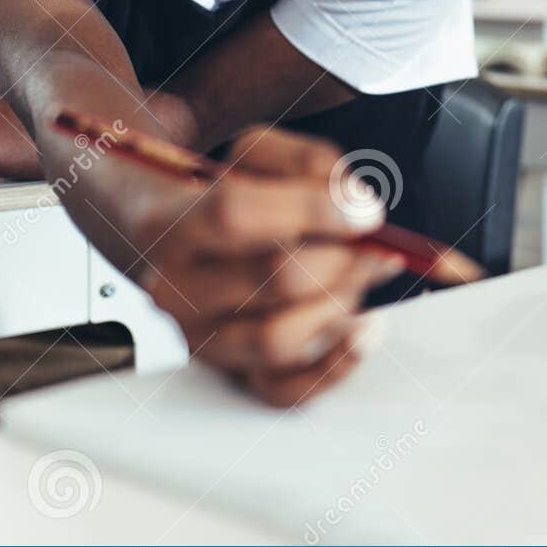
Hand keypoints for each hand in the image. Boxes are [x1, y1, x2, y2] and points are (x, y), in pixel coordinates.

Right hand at [110, 125, 475, 405]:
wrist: (173, 236)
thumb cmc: (227, 192)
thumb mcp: (256, 154)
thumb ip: (309, 164)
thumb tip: (357, 204)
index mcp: (170, 223)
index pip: (236, 215)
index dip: (313, 210)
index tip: (367, 210)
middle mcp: (174, 290)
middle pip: (274, 279)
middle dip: (344, 257)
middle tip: (375, 242)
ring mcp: (200, 339)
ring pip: (281, 338)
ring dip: (343, 302)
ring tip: (365, 273)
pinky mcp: (229, 374)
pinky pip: (285, 392)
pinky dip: (337, 365)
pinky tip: (367, 326)